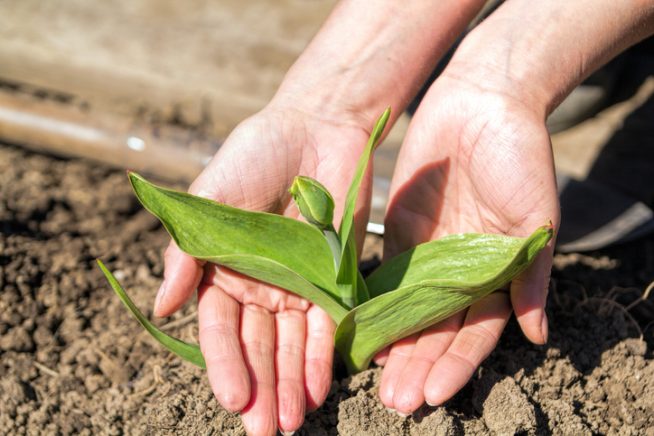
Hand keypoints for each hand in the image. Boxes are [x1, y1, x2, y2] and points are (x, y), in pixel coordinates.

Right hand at [154, 105, 373, 434]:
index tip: (232, 399)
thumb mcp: (211, 197)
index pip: (218, 329)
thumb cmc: (254, 154)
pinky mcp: (332, 278)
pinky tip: (321, 389)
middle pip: (255, 346)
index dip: (224, 364)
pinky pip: (326, 325)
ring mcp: (294, 284)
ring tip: (292, 422)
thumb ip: (186, 251)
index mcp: (219, 269)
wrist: (316, 127)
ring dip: (291, 384)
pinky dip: (323, 357)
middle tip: (264, 431)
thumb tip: (160, 307)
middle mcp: (255, 285)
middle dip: (260, 388)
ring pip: (289, 345)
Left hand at [377, 74, 559, 414]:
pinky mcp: (398, 236)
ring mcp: (428, 258)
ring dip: (391, 345)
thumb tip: (537, 335)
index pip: (476, 333)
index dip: (457, 364)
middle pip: (437, 332)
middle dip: (418, 365)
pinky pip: (382, 278)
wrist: (481, 102)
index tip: (435, 393)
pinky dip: (369, 306)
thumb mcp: (535, 215)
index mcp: (499, 276)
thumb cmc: (520, 156)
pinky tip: (352, 330)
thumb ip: (532, 274)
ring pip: (406, 313)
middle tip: (396, 400)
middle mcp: (461, 275)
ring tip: (371, 377)